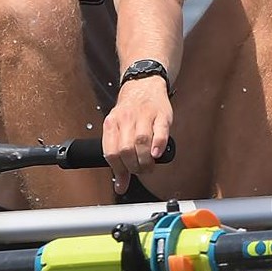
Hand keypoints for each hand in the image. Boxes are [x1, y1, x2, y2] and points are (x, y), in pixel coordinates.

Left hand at [103, 77, 171, 193]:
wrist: (144, 85)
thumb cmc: (131, 112)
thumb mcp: (118, 130)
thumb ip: (118, 157)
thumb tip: (120, 185)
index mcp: (111, 123)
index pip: (110, 152)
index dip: (118, 170)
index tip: (125, 179)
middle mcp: (126, 119)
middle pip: (126, 149)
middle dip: (134, 167)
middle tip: (140, 171)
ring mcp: (144, 115)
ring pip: (141, 141)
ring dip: (145, 160)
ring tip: (149, 165)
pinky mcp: (161, 114)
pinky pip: (159, 131)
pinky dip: (158, 145)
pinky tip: (157, 154)